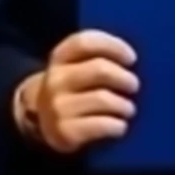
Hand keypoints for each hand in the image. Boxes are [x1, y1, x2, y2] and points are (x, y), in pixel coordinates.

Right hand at [35, 30, 138, 151]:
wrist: (40, 119)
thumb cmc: (72, 86)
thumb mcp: (75, 65)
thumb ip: (97, 56)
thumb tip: (130, 61)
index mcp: (60, 56)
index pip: (86, 42)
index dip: (113, 46)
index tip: (132, 58)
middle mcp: (56, 79)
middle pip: (98, 69)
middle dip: (123, 77)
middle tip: (134, 85)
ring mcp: (58, 106)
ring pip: (102, 98)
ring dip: (123, 104)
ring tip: (129, 109)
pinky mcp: (64, 131)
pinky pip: (100, 125)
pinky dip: (116, 125)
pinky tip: (121, 126)